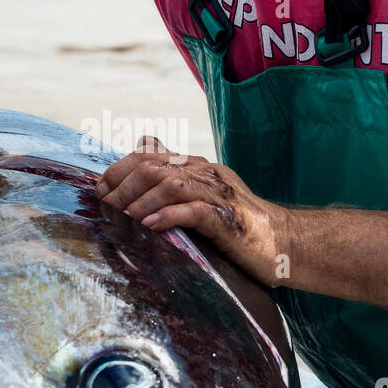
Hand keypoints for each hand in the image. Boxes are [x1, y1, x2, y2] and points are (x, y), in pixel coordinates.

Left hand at [95, 136, 286, 286]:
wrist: (287, 242)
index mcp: (197, 167)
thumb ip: (175, 170)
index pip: (149, 155)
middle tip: (105, 208)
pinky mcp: (229, 221)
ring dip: (141, 201)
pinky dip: (169, 217)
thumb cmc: (239, 223)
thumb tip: (144, 144)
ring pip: (171, 184)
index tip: (100, 191)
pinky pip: (195, 211)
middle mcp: (206, 174)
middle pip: (154, 167)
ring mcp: (219, 195)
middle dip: (123, 186)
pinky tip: (151, 227)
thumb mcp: (205, 191)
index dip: (118, 170)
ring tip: (123, 218)